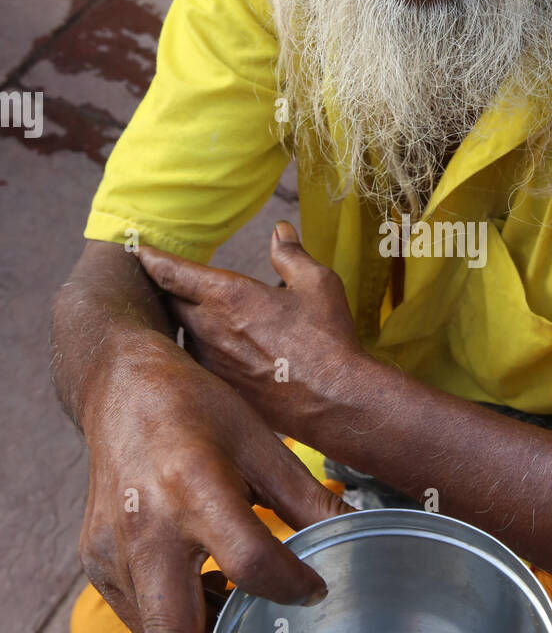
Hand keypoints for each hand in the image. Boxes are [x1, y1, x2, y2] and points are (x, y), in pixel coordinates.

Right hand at [78, 330, 352, 632]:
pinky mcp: (96, 556)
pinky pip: (136, 609)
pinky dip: (171, 626)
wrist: (119, 386)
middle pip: (172, 630)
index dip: (287, 586)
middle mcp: (147, 527)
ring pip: (153, 629)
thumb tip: (356, 536)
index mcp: (195, 488)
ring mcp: (112, 548)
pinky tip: (207, 621)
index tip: (315, 594)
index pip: (247, 560)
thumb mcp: (260, 439)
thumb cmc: (197, 408)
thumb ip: (304, 496)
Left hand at [137, 222, 361, 435]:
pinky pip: (197, 365)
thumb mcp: (317, 283)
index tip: (137, 250)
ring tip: (197, 321)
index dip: (151, 258)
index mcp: (226, 296)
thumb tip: (280, 232)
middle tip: (167, 283)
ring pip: (181, 336)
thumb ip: (290, 255)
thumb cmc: (327, 339)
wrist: (333, 400)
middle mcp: (207, 328)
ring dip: (185, 326)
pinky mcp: (219, 388)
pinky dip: (202, 355)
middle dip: (167, 291)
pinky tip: (219, 356)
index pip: (170, 271)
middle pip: (168, 303)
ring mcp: (209, 362)